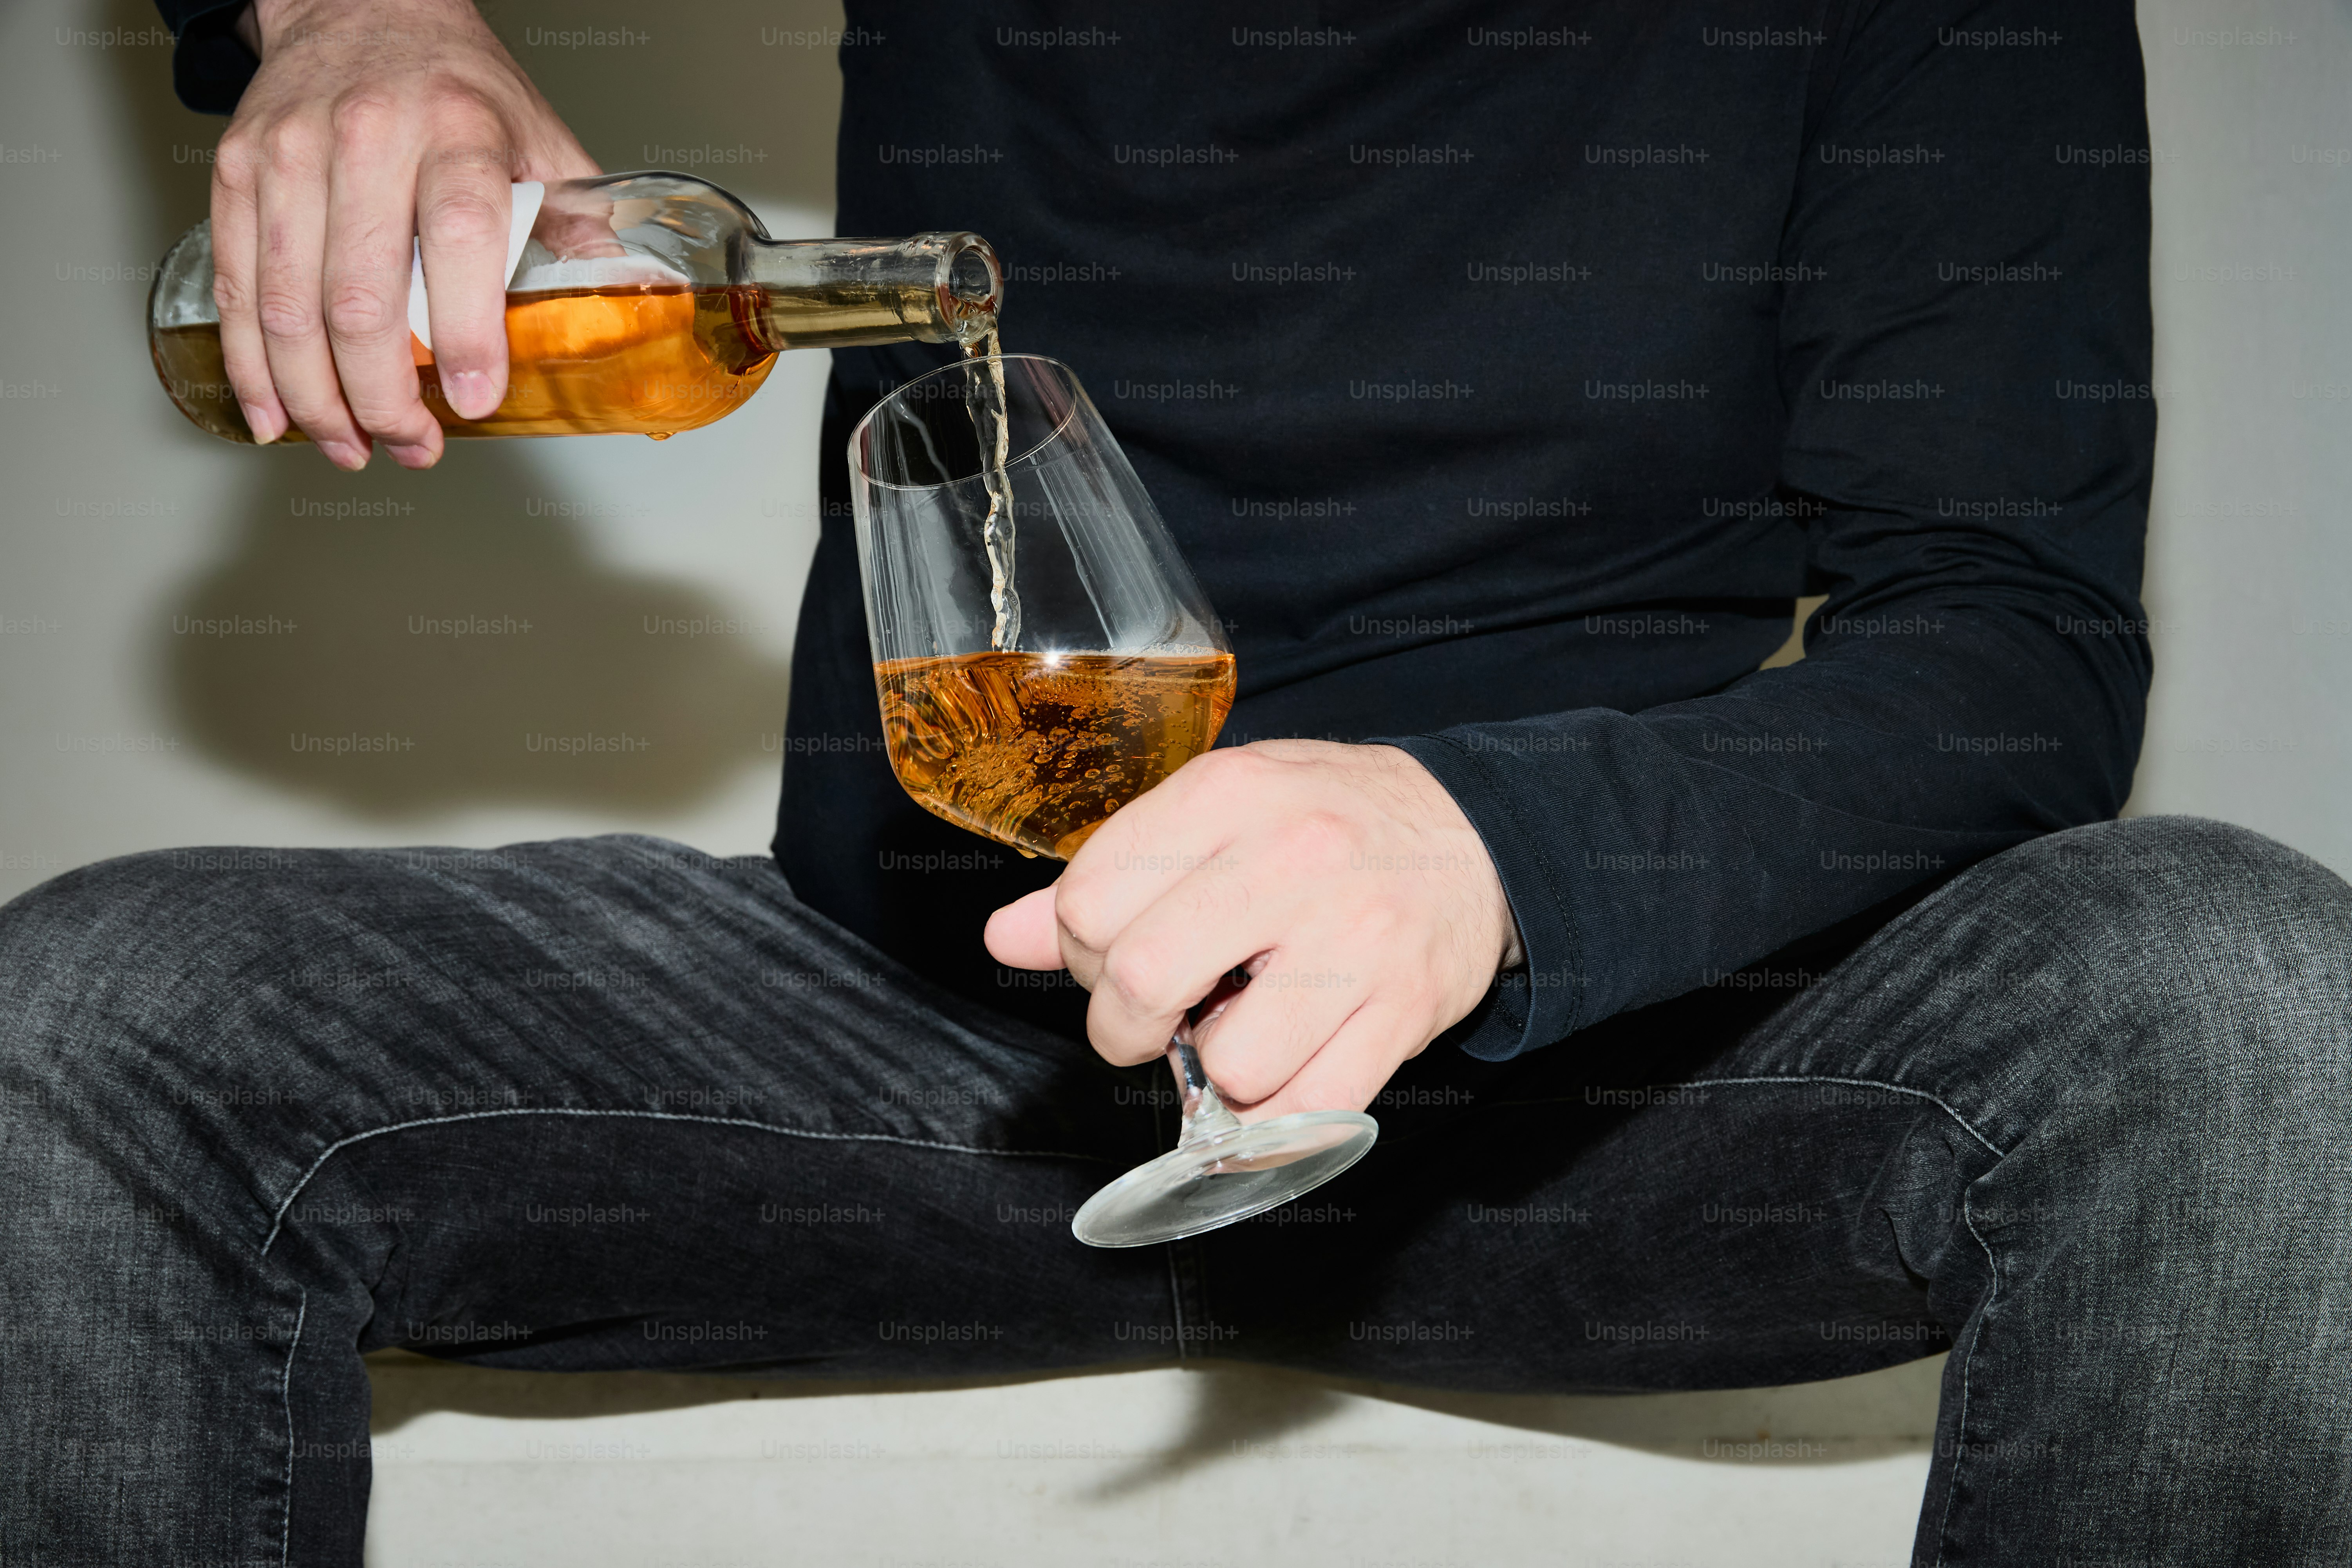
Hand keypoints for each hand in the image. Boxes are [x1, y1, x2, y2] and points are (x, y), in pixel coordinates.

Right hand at [210, 0, 598, 468]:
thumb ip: (579, 219)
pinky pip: (238, 286)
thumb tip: (626, 300)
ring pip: (289, 307)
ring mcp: (290, 155)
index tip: (472, 400)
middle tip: (412, 446)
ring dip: (318, 399)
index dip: (464, 332)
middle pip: (361, 297)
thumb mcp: (537, 134)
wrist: (360, 6)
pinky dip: (252, 364)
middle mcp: (366, 139)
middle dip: (383, 396)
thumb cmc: (455, 83)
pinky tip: (278, 414)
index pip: (458, 237)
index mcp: (456, 132)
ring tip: (353, 447)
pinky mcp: (237, 170)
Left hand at [984, 741, 1523, 1118]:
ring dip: (1219, 1070)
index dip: (1082, 950)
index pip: (1089, 902)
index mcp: (1229, 796)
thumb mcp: (1217, 815)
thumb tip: (1005, 939)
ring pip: (1227, 1066)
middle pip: (1140, 981)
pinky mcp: (1404, 1014)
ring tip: (1246, 1025)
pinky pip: (1304, 1112)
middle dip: (1125, 1026)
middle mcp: (1292, 861)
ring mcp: (1354, 943)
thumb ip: (1106, 875)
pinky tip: (1288, 1064)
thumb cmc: (1328, 824)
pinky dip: (1279, 1114)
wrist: (1479, 838)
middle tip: (1155, 1017)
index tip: (1118, 953)